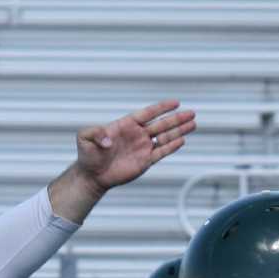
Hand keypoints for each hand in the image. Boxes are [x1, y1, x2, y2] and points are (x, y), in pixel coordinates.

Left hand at [74, 99, 195, 192]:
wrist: (92, 175)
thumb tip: (108, 141)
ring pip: (165, 137)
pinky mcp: (145, 161)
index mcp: (126, 125)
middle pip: (161, 124)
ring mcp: (143, 148)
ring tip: (193, 124)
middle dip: (176, 119)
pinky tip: (182, 140)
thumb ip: (95, 133)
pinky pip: (161, 152)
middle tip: (192, 113)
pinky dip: (171, 147)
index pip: (147, 114)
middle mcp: (137, 135)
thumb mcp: (85, 138)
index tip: (176, 102)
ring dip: (179, 131)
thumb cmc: (88, 154)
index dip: (161, 108)